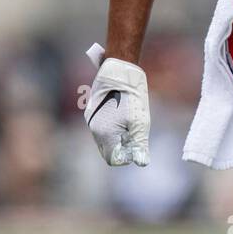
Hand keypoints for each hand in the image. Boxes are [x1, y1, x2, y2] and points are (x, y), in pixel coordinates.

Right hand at [84, 47, 149, 165]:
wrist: (119, 70)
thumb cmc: (132, 96)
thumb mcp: (140, 122)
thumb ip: (139, 144)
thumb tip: (141, 163)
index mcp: (104, 134)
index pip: (113, 159)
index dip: (127, 156)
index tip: (137, 144)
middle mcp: (93, 129)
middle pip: (107, 151)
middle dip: (122, 148)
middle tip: (134, 133)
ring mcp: (90, 120)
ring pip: (104, 140)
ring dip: (117, 138)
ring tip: (129, 122)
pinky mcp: (91, 112)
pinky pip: (101, 128)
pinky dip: (111, 128)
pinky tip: (122, 115)